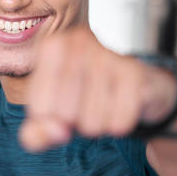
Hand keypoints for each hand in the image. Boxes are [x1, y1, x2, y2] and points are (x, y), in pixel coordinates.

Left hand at [18, 26, 176, 151]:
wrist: (139, 85)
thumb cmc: (84, 95)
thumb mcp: (52, 114)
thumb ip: (38, 133)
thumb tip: (55, 133)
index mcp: (51, 47)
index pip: (40, 109)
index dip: (51, 122)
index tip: (59, 110)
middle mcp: (78, 42)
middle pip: (65, 114)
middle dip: (75, 124)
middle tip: (85, 107)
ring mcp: (107, 54)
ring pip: (92, 121)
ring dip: (99, 125)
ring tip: (104, 106)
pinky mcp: (134, 72)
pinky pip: (118, 121)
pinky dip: (119, 125)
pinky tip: (121, 107)